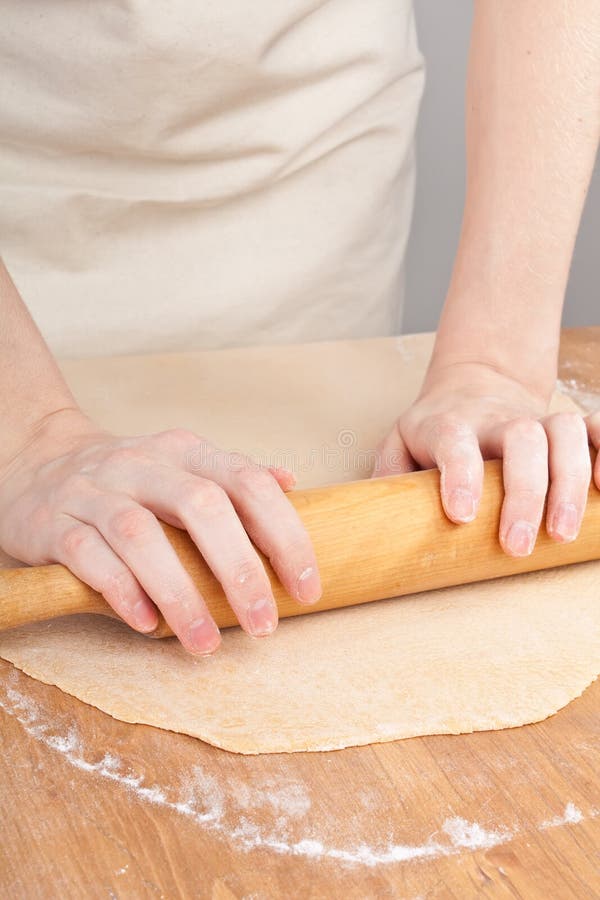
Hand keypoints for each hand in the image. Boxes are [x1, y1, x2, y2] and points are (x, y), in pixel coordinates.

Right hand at [0, 409, 320, 653]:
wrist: (36, 462)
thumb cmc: (128, 480)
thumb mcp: (181, 467)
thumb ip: (232, 478)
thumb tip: (290, 481)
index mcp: (185, 452)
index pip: (247, 483)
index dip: (285, 535)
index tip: (306, 590)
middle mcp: (142, 464)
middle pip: (201, 506)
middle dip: (239, 570)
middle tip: (264, 625)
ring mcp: (94, 490)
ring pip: (141, 535)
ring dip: (180, 595)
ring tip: (205, 643)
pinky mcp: (53, 522)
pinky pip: (89, 554)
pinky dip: (122, 591)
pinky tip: (147, 623)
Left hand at [373, 362, 596, 555]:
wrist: (473, 384)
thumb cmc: (434, 428)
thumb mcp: (399, 444)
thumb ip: (387, 478)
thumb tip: (372, 526)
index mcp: (449, 423)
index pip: (454, 441)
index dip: (460, 474)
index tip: (461, 515)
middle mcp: (495, 418)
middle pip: (520, 438)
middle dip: (524, 492)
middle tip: (517, 545)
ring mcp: (534, 417)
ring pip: (564, 431)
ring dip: (568, 482)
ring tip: (562, 533)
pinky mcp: (563, 425)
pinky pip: (596, 428)